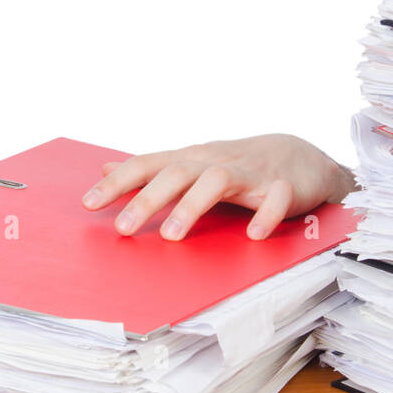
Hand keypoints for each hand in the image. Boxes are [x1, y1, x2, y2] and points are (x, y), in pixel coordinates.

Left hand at [81, 134, 355, 240]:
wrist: (304, 157)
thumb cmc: (240, 166)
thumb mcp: (193, 165)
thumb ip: (151, 170)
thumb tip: (107, 166)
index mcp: (192, 160)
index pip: (148, 165)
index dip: (118, 183)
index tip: (88, 203)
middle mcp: (216, 162)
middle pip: (177, 172)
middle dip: (147, 199)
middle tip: (122, 229)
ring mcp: (251, 173)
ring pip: (218, 180)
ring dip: (193, 205)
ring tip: (172, 236)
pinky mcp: (285, 186)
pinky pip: (276, 199)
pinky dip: (265, 215)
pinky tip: (253, 235)